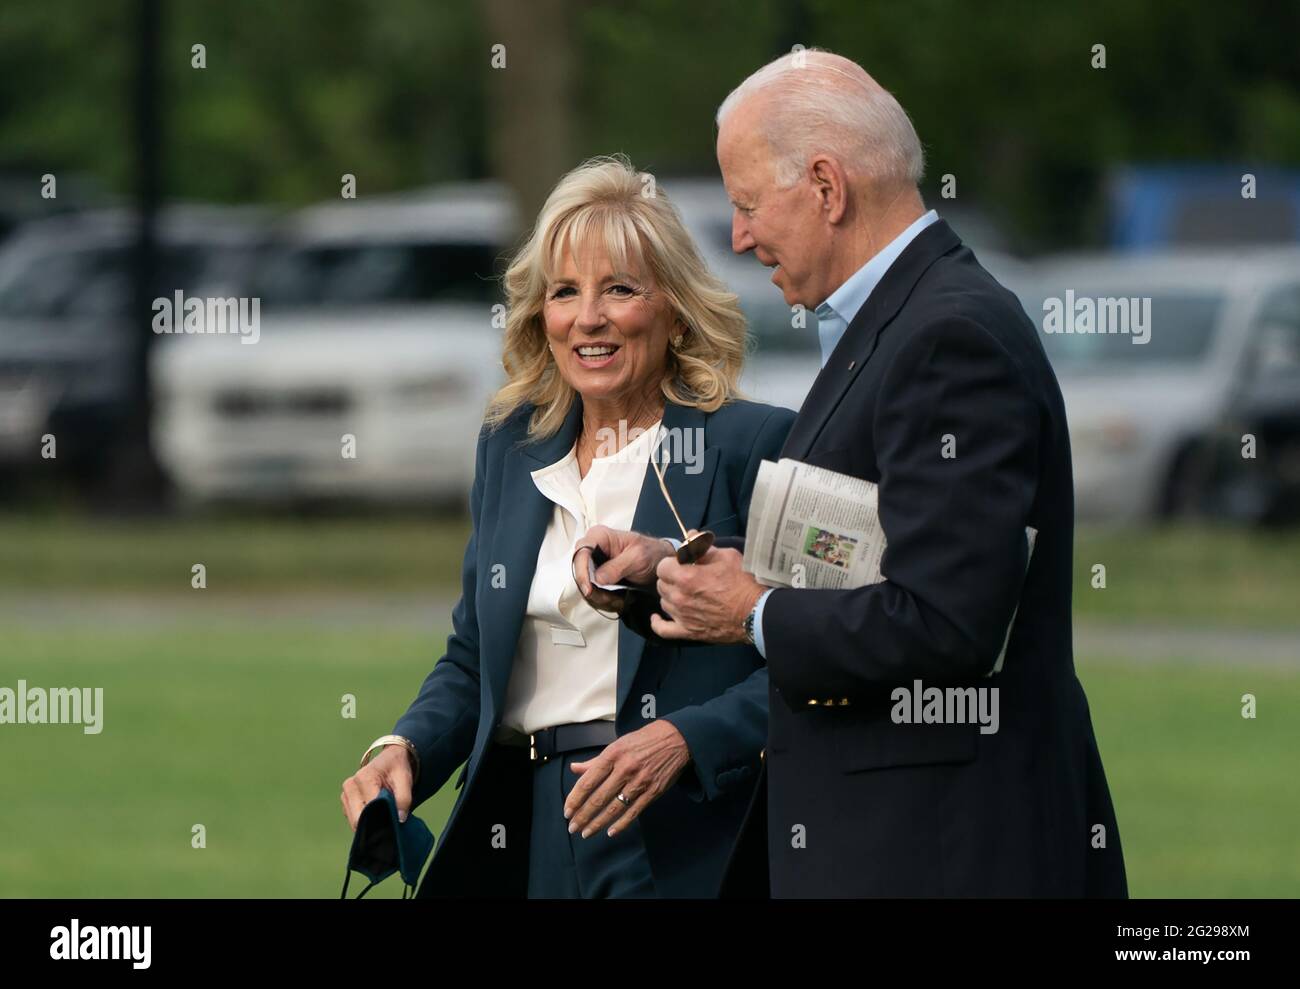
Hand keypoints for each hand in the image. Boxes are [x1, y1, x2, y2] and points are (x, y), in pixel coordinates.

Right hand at [340, 745, 413, 830]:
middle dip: (374, 822)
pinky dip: (365, 820)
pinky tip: (375, 812)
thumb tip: (400, 819)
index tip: (393, 819)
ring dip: (369, 822)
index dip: (381, 818)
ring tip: (383, 812)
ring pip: (354, 821)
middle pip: (357, 818)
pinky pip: (353, 819)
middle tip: (389, 818)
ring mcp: (345, 794)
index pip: (368, 809)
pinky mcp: (346, 802)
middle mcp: (350, 786)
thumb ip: (404, 799)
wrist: (389, 760)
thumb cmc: (397, 769)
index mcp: (364, 778)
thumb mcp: (405, 779)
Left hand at [563, 720, 690, 837]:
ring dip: (598, 823)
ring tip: (586, 833)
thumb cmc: (643, 741)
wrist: (676, 739)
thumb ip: (595, 761)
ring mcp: (640, 782)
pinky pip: (634, 812)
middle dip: (583, 816)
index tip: (567, 811)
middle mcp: (625, 769)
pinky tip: (610, 832)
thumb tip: (574, 768)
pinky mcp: (653, 792)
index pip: (588, 781)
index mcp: (613, 754)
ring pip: (614, 808)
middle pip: (599, 798)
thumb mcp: (617, 745)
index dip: (575, 798)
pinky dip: (621, 824)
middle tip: (573, 827)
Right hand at [573, 525, 674, 610]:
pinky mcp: (599, 577)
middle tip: (609, 599)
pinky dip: (604, 600)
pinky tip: (618, 600)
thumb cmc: (651, 552)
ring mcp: (595, 564)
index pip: (581, 553)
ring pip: (586, 585)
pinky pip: (594, 592)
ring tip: (618, 600)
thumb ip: (617, 566)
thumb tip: (598, 578)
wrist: (660, 562)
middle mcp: (594, 549)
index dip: (582, 572)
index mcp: (600, 536)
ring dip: (600, 597)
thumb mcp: (638, 557)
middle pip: (580, 572)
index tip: (589, 589)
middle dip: (593, 589)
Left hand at [651, 544, 765, 643]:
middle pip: (661, 584)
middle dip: (671, 578)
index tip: (684, 563)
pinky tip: (657, 617)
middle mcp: (679, 597)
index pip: (663, 566)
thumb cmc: (744, 582)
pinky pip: (663, 629)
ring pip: (663, 602)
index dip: (673, 562)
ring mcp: (682, 616)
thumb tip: (689, 534)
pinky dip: (658, 622)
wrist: (757, 613)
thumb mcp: (726, 556)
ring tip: (685, 593)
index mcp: (686, 577)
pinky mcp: (688, 632)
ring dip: (671, 596)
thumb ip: (702, 546)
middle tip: (687, 576)